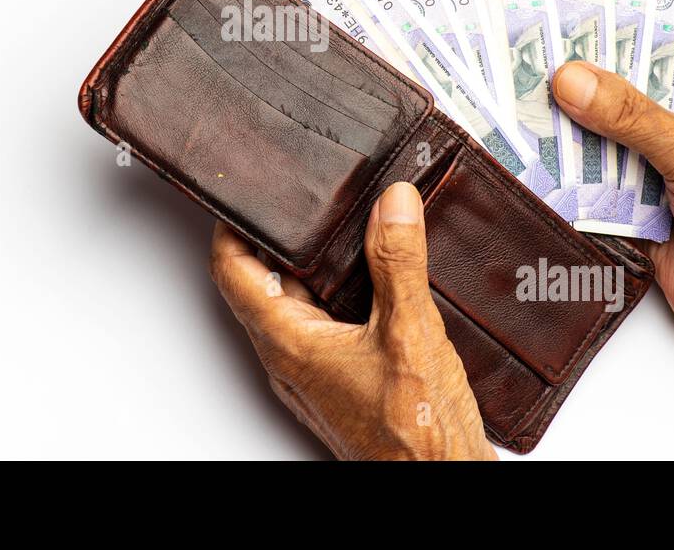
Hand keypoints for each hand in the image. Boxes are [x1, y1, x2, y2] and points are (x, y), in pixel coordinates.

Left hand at [210, 182, 495, 459]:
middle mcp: (293, 360)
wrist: (442, 482)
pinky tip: (378, 277)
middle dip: (282, 237)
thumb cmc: (415, 437)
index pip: (232, 272)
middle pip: (264, 282)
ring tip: (348, 224)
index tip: (247, 193)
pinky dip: (341, 292)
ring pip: (299, 304)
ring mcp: (317, 373)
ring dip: (316, 265)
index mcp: (289, 345)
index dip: (232, 226)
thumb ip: (397, 263)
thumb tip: (391, 204)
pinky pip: (327, 324)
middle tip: (306, 197)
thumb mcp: (409, 333)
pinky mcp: (344, 381)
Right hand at [552, 43, 673, 340]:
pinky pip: (597, 161)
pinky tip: (534, 134)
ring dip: (575, 113)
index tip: (582, 1)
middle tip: (540, 40)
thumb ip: (631, 115)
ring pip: (611, 119)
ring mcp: (669, 151)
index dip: (634, 18)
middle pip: (637, 76)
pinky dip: (570, 155)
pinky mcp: (640, 187)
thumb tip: (573, 79)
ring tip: (525, 82)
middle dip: (592, 67)